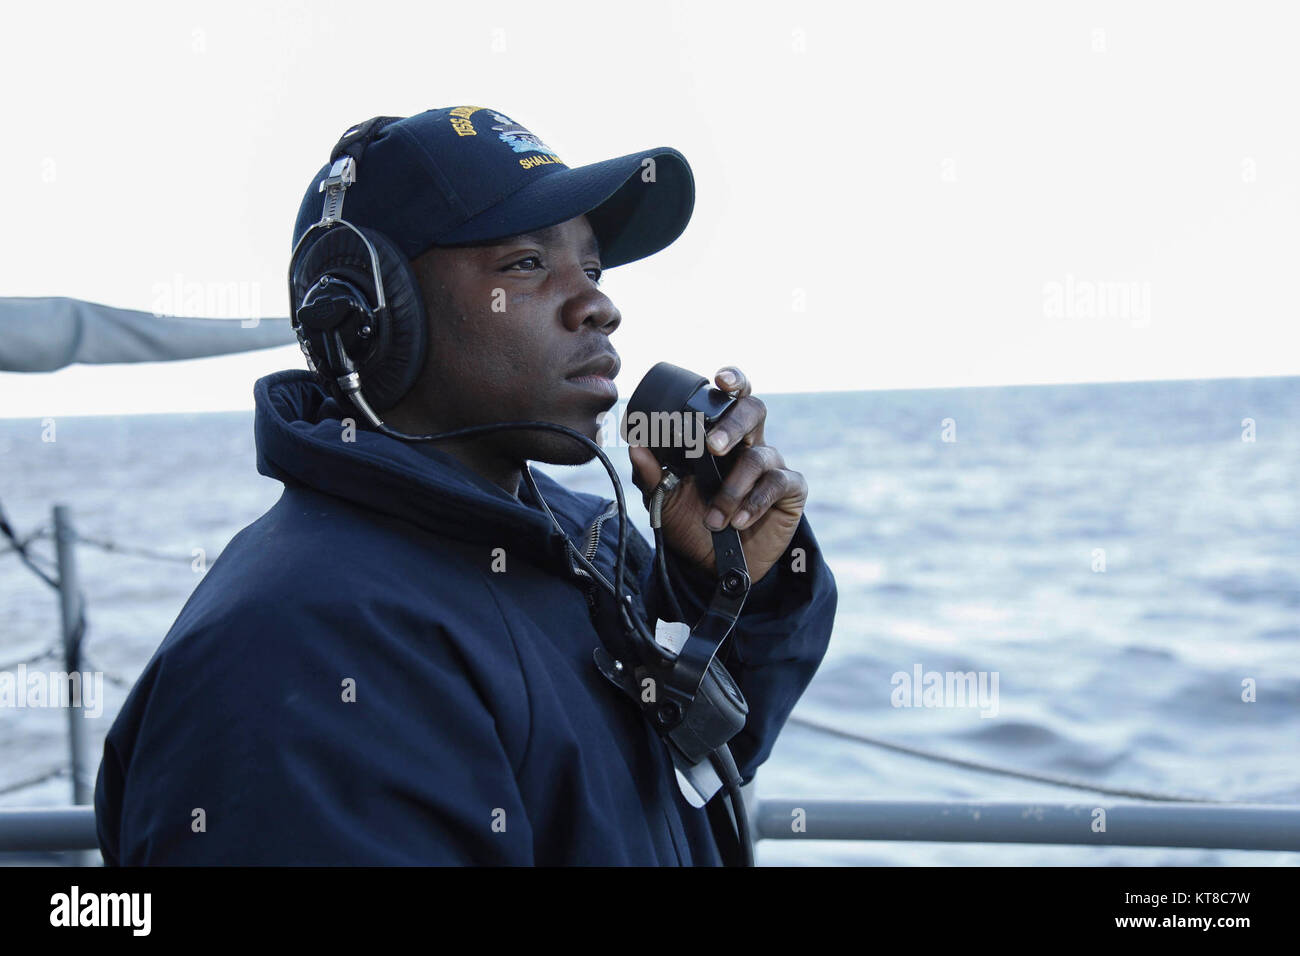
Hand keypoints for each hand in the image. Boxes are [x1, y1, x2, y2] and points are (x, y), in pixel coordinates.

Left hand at [628, 366, 807, 584]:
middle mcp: (749, 444)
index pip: (730, 398)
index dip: (733, 381)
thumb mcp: (665, 501)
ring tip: (715, 519)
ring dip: (732, 489)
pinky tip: (737, 521)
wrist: (717, 566)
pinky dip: (754, 503)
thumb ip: (651, 474)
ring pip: (759, 456)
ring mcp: (772, 466)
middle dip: (733, 425)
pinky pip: (778, 483)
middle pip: (754, 411)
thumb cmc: (692, 523)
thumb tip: (635, 445)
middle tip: (712, 447)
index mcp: (720, 437)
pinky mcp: (790, 490)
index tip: (720, 380)